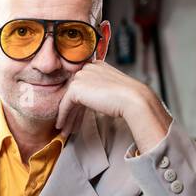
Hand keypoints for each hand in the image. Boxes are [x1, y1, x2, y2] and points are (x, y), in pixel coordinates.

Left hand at [56, 61, 170, 151]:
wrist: (133, 99)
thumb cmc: (128, 98)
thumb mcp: (111, 90)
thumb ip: (99, 90)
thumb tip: (91, 101)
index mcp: (97, 65)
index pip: (83, 85)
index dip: (79, 103)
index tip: (77, 116)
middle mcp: (87, 68)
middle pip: (74, 92)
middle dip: (72, 111)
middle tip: (69, 125)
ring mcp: (81, 76)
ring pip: (69, 99)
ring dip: (67, 116)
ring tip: (65, 129)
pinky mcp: (75, 87)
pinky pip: (65, 105)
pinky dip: (63, 116)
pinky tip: (63, 126)